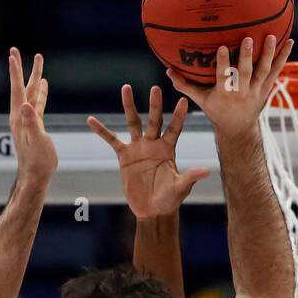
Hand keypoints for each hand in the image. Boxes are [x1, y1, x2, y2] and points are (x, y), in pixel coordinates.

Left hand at [8, 48, 56, 183]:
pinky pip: (38, 103)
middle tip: (16, 49)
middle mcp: (21, 115)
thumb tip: (27, 107)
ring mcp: (28, 119)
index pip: (17, 90)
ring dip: (35, 78)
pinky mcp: (35, 124)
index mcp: (20, 117)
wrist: (36, 175)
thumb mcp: (36, 142)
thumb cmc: (38, 161)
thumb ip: (32, 124)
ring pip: (32, 93)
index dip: (16, 72)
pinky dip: (41, 92)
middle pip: (22, 87)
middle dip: (22, 68)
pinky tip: (44, 85)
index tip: (13, 55)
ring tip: (38, 62)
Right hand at [88, 86, 208, 219]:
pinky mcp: (124, 156)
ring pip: (133, 123)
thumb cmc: (169, 199)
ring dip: (129, 106)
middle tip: (155, 88)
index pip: (174, 129)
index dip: (179, 116)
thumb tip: (206, 171)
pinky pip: (111, 140)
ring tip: (126, 88)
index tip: (184, 100)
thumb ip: (190, 177)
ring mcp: (138, 148)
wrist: (152, 210)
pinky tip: (91, 120)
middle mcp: (153, 144)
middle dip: (155, 105)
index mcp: (168, 149)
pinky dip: (102, 131)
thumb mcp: (180, 188)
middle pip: (154, 120)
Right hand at [166, 35, 293, 141]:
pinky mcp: (266, 88)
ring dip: (269, 53)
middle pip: (246, 73)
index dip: (224, 63)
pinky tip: (289, 41)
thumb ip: (185, 85)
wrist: (238, 129)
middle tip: (249, 39)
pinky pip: (276, 71)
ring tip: (271, 36)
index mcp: (226, 93)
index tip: (223, 48)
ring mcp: (257, 90)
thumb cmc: (217, 111)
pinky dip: (283, 57)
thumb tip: (167, 70)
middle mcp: (243, 92)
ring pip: (264, 70)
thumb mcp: (201, 100)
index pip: (224, 77)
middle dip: (247, 56)